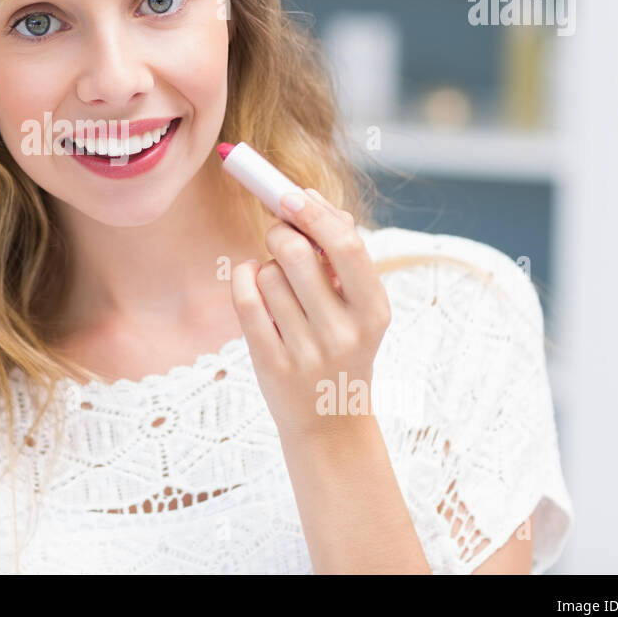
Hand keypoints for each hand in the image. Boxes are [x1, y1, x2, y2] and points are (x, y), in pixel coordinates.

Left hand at [230, 188, 391, 436]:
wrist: (330, 422)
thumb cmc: (342, 347)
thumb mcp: (358, 307)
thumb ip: (340, 253)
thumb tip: (308, 197)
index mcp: (374, 311)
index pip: (346, 246)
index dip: (314, 213)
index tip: (290, 194)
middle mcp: (344, 333)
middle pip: (296, 253)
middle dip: (279, 232)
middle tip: (277, 233)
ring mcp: (307, 352)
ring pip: (267, 275)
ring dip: (265, 268)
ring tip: (278, 286)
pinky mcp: (272, 365)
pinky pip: (246, 301)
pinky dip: (243, 280)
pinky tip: (251, 282)